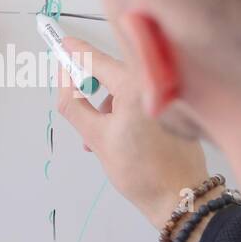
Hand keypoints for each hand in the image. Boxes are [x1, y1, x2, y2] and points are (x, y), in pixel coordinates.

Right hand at [56, 37, 211, 233]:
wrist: (178, 198)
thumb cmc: (143, 173)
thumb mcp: (96, 137)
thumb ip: (74, 103)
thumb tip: (65, 78)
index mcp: (136, 87)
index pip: (98, 60)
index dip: (76, 52)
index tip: (62, 43)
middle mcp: (156, 86)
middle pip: (113, 75)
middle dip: (93, 92)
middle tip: (79, 108)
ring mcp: (168, 97)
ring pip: (126, 91)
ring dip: (108, 108)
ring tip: (101, 140)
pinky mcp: (175, 109)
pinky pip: (142, 100)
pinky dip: (126, 113)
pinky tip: (120, 139)